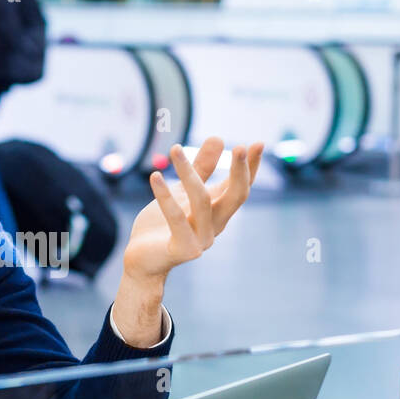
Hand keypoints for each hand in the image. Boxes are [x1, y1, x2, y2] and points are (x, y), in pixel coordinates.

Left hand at [122, 138, 263, 282]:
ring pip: (201, 201)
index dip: (251, 168)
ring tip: (174, 149)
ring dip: (188, 172)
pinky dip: (165, 196)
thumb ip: (201, 169)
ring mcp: (201, 240)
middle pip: (235, 197)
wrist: (141, 261)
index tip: (258, 144)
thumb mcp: (182, 192)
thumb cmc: (161, 226)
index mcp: (218, 212)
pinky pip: (175, 218)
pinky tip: (154, 176)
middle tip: (240, 147)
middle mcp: (215, 226)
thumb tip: (218, 138)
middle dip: (240, 172)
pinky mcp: (182, 249)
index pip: (241, 187)